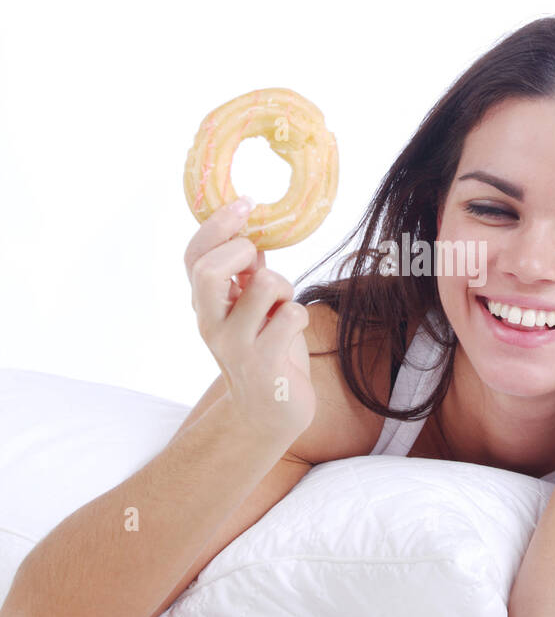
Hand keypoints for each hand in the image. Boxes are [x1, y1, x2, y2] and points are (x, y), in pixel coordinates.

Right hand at [183, 201, 315, 448]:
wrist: (269, 413)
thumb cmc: (265, 352)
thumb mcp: (250, 309)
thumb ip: (246, 276)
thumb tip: (253, 236)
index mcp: (206, 304)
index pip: (194, 256)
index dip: (218, 224)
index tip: (246, 203)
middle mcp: (211, 323)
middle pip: (209, 270)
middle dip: (244, 255)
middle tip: (259, 268)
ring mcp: (234, 346)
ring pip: (262, 285)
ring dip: (282, 286)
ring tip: (281, 305)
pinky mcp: (263, 364)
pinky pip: (291, 316)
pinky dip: (299, 316)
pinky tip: (291, 333)